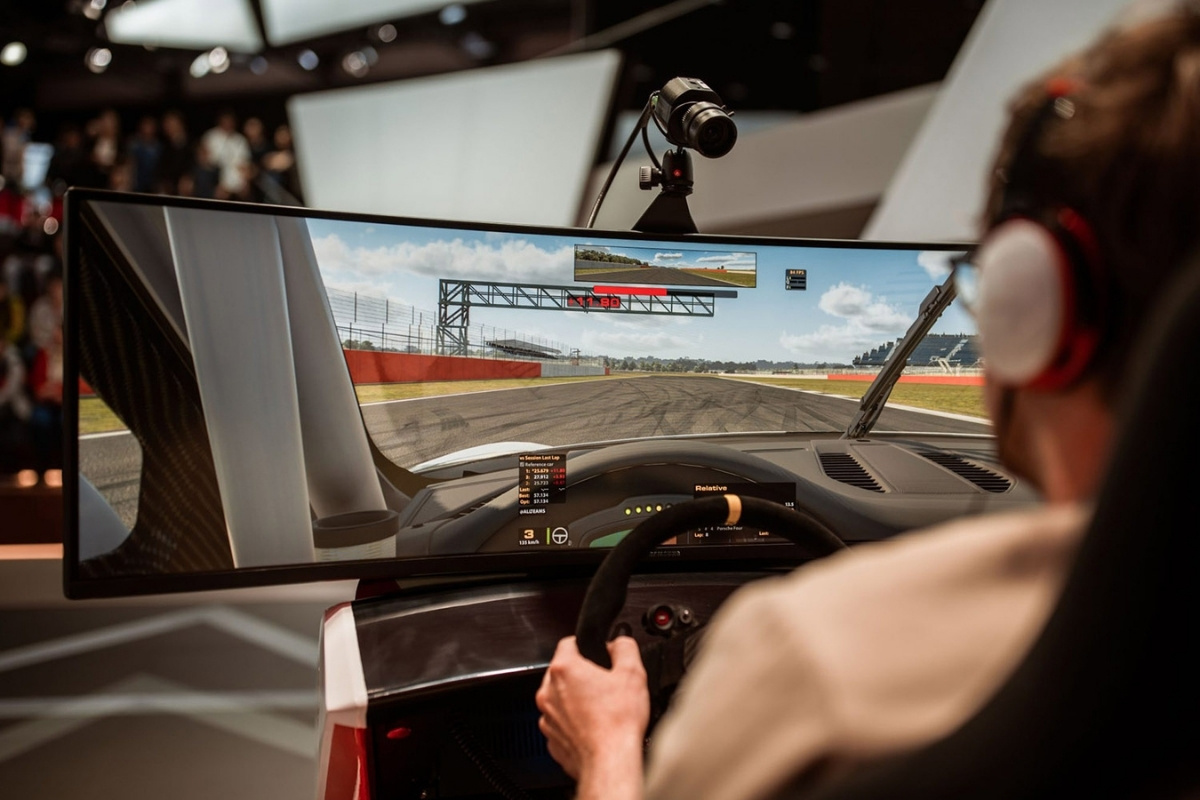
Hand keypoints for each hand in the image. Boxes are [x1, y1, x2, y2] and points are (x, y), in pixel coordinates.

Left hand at [536, 636, 649, 780]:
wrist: (610, 762)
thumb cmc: (618, 723)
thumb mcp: (632, 673)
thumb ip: (624, 648)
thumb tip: (619, 643)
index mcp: (564, 670)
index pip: (568, 643)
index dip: (585, 644)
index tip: (594, 653)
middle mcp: (549, 692)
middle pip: (563, 672)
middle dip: (582, 675)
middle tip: (604, 685)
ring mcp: (548, 717)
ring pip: (560, 699)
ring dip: (576, 700)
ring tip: (601, 709)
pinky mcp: (552, 738)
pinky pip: (561, 723)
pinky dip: (574, 723)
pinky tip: (594, 727)